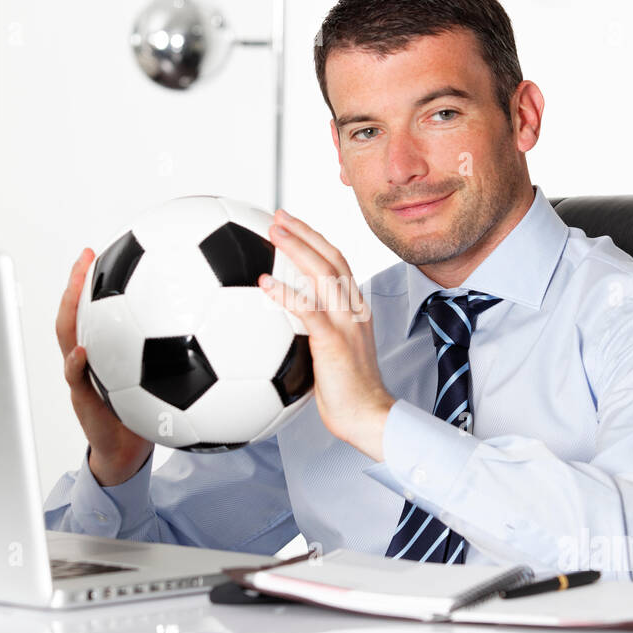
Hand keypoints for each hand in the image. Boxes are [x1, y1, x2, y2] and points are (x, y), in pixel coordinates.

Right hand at [56, 248, 153, 485]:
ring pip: (66, 339)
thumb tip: (210, 323)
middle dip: (75, 284)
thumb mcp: (163, 380)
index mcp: (105, 351)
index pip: (94, 309)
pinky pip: (75, 379)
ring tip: (75, 291)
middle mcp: (89, 359)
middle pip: (74, 314)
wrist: (126, 452)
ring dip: (68, 312)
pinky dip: (76, 365)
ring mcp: (82, 378)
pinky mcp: (83, 401)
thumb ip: (176, 354)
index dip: (93, 280)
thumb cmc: (147, 415)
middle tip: (85, 257)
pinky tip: (82, 351)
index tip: (100, 252)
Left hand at [259, 209, 394, 460]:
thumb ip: (315, 334)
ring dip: (296, 248)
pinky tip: (264, 283)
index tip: (292, 225)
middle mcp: (354, 310)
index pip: (338, 264)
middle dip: (304, 232)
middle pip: (331, 258)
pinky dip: (286, 294)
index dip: (316, 241)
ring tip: (272, 231)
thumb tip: (284, 328)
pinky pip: (308, 311)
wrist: (368, 417)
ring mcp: (346, 324)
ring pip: (323, 273)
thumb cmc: (346, 393)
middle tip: (277, 216)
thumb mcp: (332, 354)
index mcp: (355, 310)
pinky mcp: (334, 342)